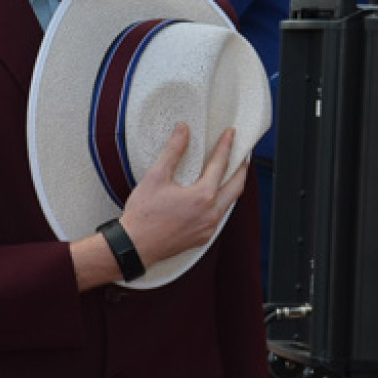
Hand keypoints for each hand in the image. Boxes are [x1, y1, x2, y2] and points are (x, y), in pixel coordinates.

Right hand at [118, 126, 248, 269]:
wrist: (135, 246)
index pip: (221, 165)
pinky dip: (221, 203)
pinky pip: (218, 217)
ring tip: (229, 174)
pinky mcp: (202, 237)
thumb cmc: (143, 215)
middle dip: (242, 168)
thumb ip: (173, 151)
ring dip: (232, 186)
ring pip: (230, 203)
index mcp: (202, 196)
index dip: (227, 146)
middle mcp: (211, 213)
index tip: (231, 134)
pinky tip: (212, 199)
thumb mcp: (155, 177)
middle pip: (237, 186)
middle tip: (242, 155)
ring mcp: (209, 227)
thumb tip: (183, 131)